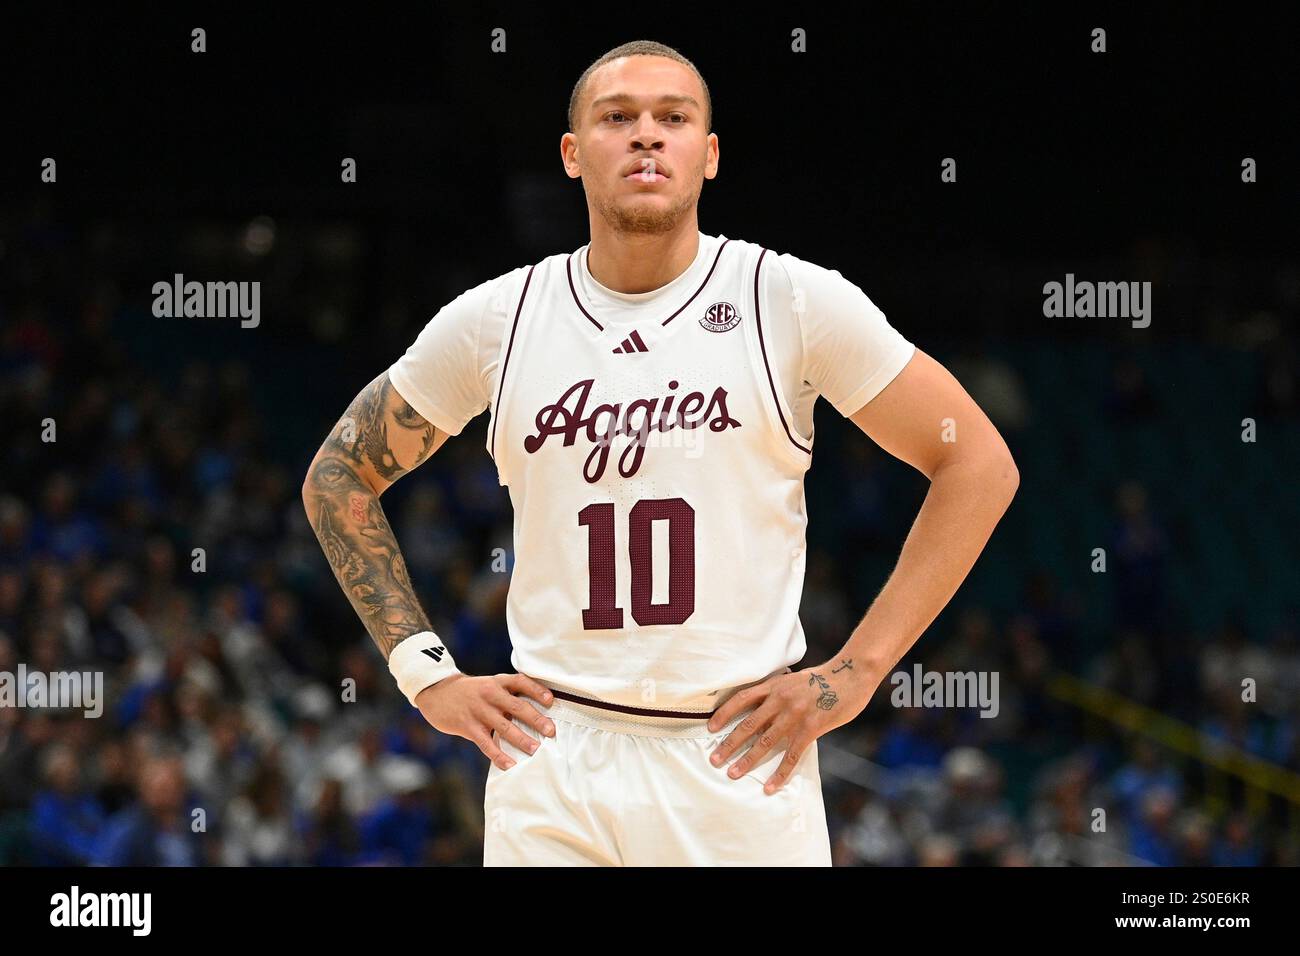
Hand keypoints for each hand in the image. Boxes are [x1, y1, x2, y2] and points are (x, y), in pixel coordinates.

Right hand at [415, 672, 555, 770]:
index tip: (551, 701)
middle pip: (517, 706)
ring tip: (535, 750)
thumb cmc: (469, 691)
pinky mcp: (468, 726)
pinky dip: (498, 755)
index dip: (537, 690)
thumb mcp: (488, 684)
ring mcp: (479, 711)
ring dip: (521, 739)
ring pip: (504, 727)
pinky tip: (509, 765)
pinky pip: (486, 743)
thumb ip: (507, 695)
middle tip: (551, 731)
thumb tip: (534, 712)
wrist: (436, 691)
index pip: (521, 682)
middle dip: (536, 719)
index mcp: (497, 682)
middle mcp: (490, 694)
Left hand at [705, 660, 873, 793]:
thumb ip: (779, 692)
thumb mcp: (794, 679)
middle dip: (729, 743)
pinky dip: (780, 773)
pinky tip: (770, 786)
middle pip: (748, 724)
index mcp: (775, 685)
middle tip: (714, 760)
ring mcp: (795, 715)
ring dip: (748, 760)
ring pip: (765, 742)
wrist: (852, 675)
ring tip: (733, 774)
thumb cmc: (824, 678)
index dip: (724, 714)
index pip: (742, 699)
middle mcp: (780, 699)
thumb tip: (764, 708)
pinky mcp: (811, 728)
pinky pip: (791, 755)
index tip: (710, 728)